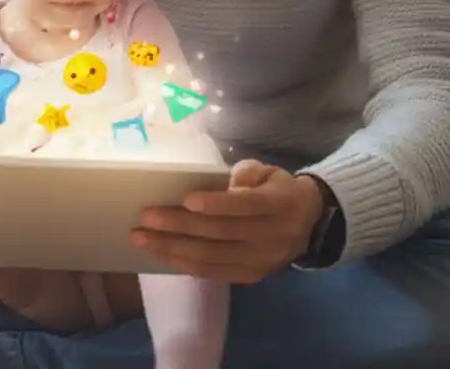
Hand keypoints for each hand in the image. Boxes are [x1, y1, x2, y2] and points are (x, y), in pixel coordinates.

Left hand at [132, 159, 325, 283]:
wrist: (307, 222)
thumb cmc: (276, 190)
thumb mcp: (269, 172)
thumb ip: (248, 173)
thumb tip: (225, 184)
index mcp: (281, 205)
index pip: (246, 206)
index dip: (216, 204)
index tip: (186, 199)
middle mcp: (273, 238)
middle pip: (221, 233)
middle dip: (179, 226)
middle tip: (145, 218)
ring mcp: (262, 262)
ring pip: (212, 258)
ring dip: (172, 249)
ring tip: (142, 238)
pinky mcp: (251, 277)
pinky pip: (213, 273)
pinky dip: (184, 264)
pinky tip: (161, 254)